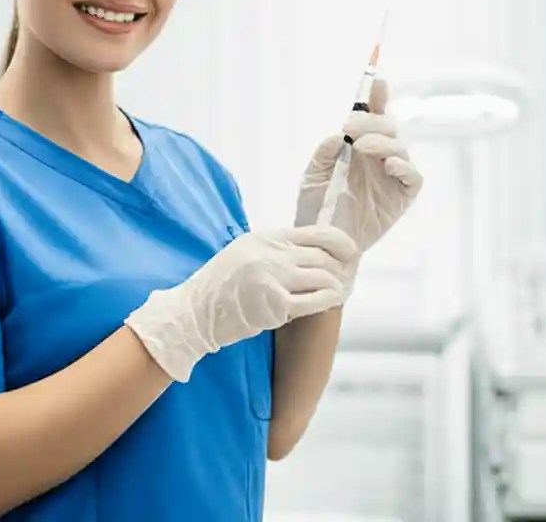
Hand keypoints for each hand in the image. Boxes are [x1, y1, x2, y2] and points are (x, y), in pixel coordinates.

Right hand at [124, 225, 357, 382]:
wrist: (195, 312)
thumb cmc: (221, 286)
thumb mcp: (245, 252)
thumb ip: (276, 249)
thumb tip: (315, 252)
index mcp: (265, 237)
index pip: (316, 233)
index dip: (341, 243)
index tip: (350, 253)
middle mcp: (271, 253)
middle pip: (324, 257)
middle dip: (340, 270)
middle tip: (343, 279)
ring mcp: (274, 277)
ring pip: (325, 277)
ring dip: (335, 287)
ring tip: (335, 293)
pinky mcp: (276, 304)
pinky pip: (316, 300)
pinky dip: (327, 301)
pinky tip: (327, 303)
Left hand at [294, 80, 423, 291]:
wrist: (322, 242)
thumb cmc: (316, 208)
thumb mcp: (313, 176)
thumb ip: (325, 153)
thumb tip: (339, 135)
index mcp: (358, 147)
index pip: (371, 117)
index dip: (376, 97)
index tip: (377, 80)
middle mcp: (378, 157)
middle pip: (387, 128)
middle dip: (371, 122)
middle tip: (351, 128)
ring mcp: (392, 176)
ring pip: (400, 148)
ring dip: (383, 142)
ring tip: (362, 147)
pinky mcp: (401, 196)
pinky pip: (412, 177)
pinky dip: (404, 167)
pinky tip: (388, 165)